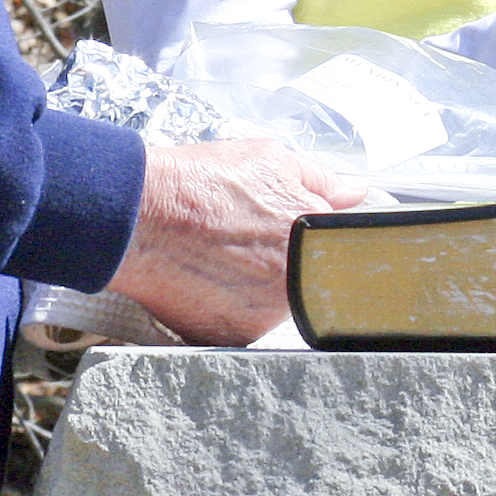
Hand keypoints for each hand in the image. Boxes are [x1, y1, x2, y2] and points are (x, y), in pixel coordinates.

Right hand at [105, 138, 365, 346]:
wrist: (140, 216)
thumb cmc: (202, 181)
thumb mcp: (271, 160)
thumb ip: (321, 180)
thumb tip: (355, 191)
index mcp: (316, 238)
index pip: (335, 246)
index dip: (314, 235)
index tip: (291, 229)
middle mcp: (298, 282)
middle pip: (306, 276)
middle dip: (285, 258)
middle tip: (246, 238)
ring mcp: (266, 315)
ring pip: (275, 301)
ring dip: (258, 284)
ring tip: (221, 255)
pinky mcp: (233, 335)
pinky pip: (243, 321)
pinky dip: (229, 305)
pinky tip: (207, 278)